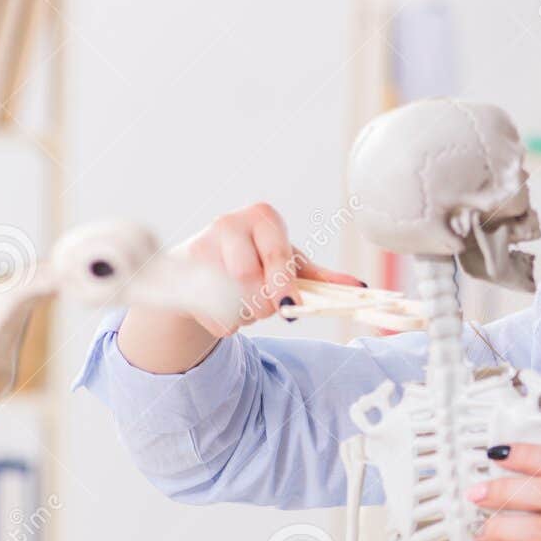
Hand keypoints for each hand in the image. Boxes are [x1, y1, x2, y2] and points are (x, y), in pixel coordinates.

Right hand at [175, 202, 364, 336]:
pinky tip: (220, 306)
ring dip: (246, 315)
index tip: (286, 304)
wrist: (197, 266)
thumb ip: (320, 277)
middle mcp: (229, 223)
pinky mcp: (180, 276)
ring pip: (233, 302)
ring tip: (242, 301)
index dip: (283, 283)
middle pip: (252, 282)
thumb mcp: (288, 262)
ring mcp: (200, 248)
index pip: (278, 255)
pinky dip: (226, 323)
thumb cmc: (253, 258)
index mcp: (263, 216)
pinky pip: (213, 315)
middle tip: (264, 304)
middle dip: (263, 303)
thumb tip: (359, 287)